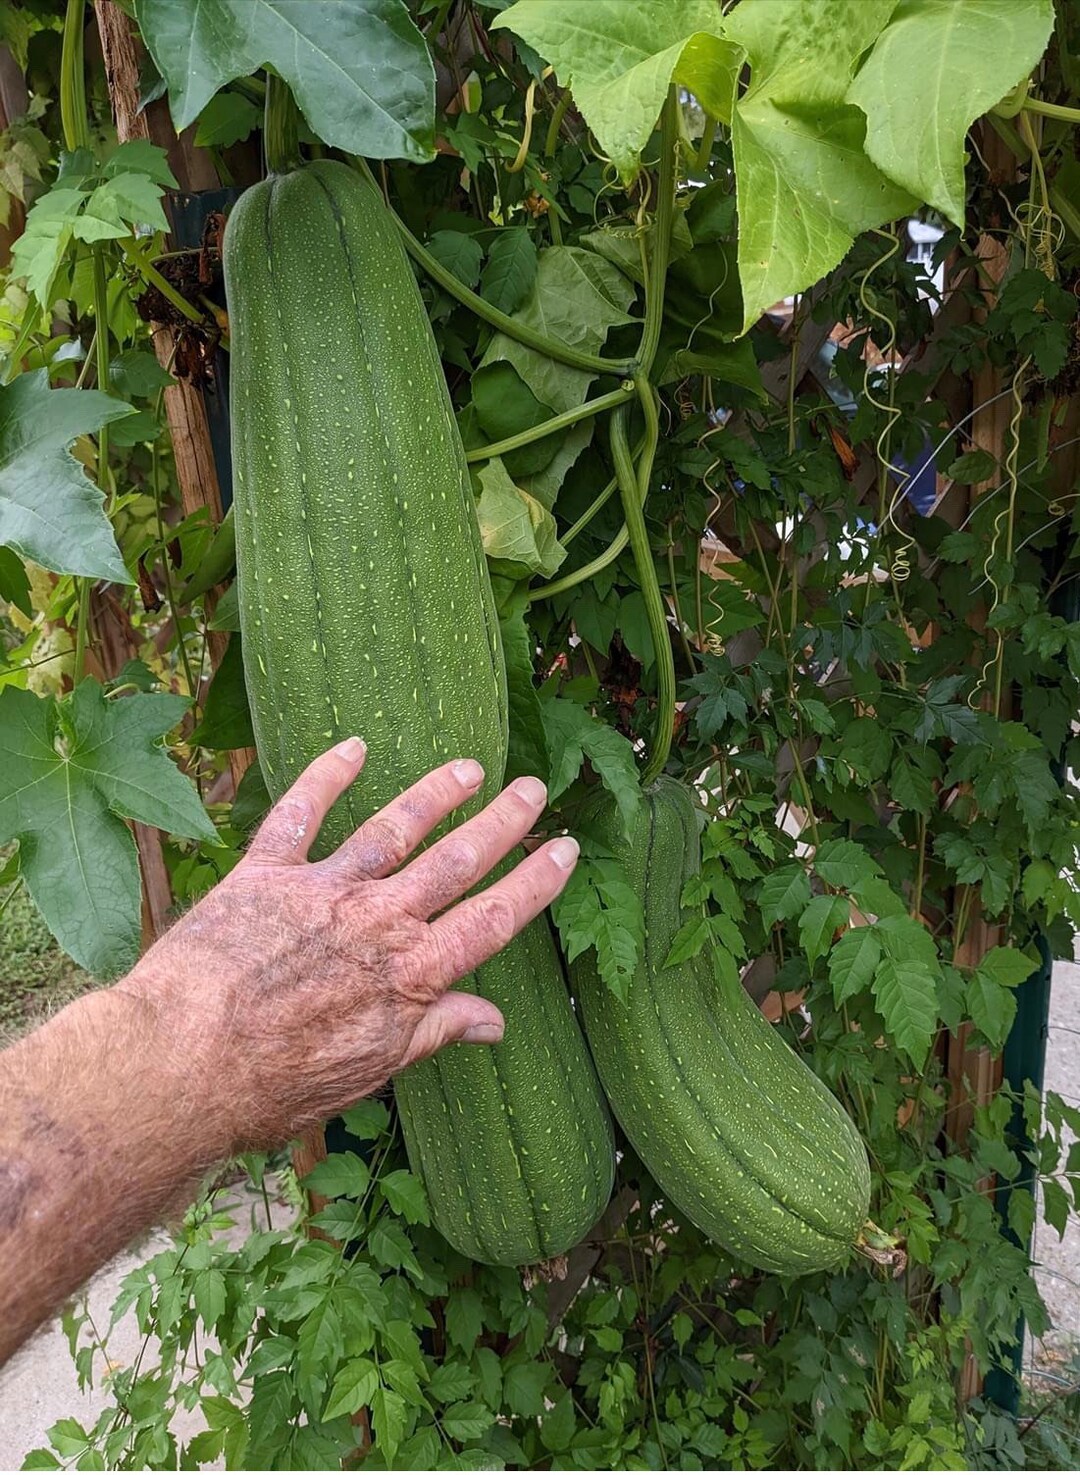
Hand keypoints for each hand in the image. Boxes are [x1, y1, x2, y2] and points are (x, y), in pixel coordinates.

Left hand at [124, 739, 577, 1151]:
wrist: (179, 1064)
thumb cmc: (273, 1086)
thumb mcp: (369, 1072)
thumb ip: (433, 1033)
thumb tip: (494, 1021)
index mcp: (410, 974)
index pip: (492, 919)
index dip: (534, 883)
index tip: (564, 850)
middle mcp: (378, 921)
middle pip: (456, 861)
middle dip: (501, 823)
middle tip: (533, 789)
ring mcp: (323, 889)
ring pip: (393, 829)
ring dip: (435, 795)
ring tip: (468, 767)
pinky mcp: (265, 872)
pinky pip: (300, 813)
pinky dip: (326, 776)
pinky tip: (352, 748)